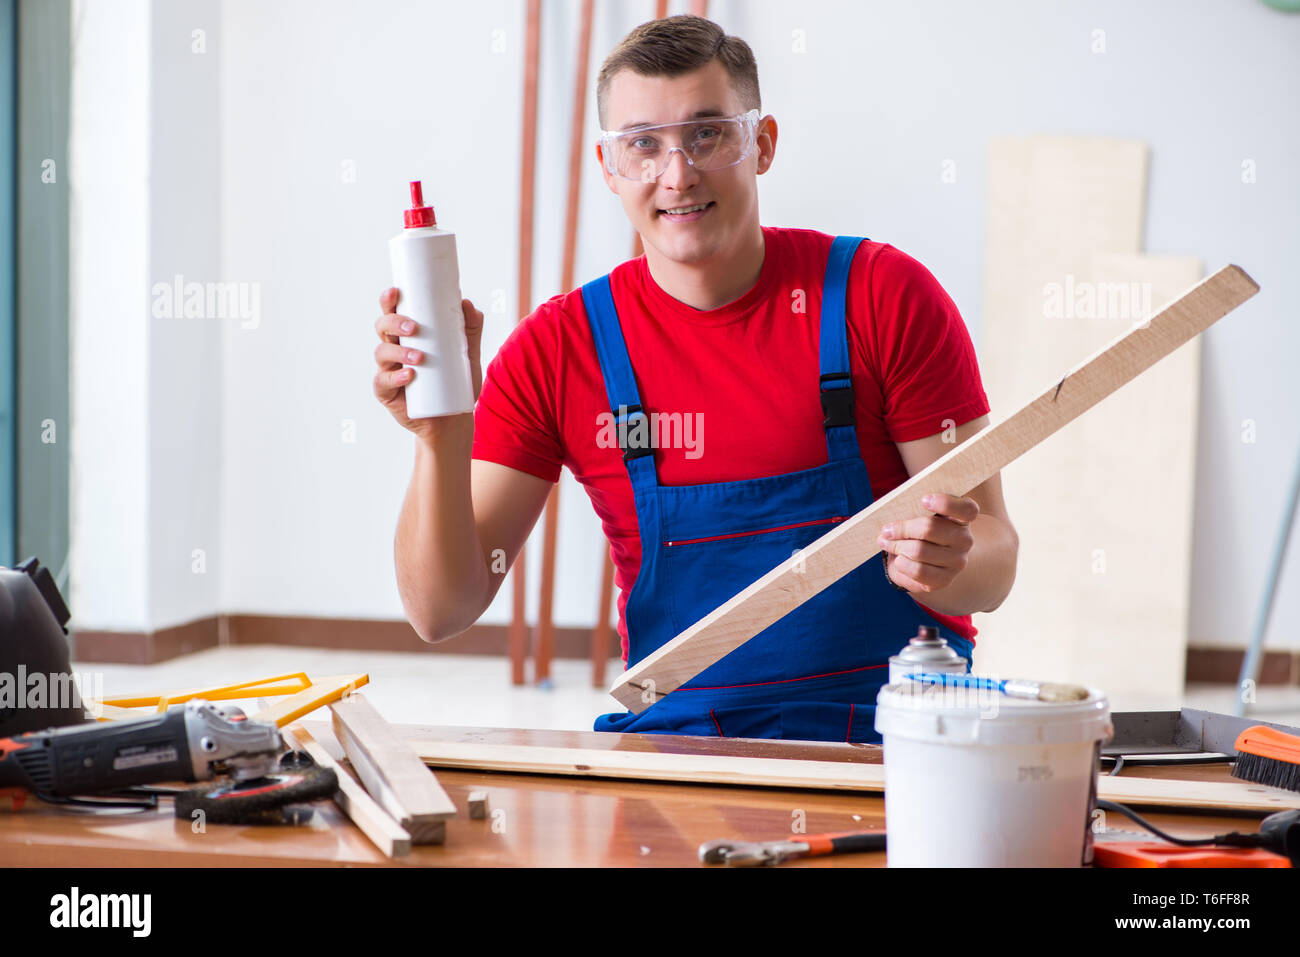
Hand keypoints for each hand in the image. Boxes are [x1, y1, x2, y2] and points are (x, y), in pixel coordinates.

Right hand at [373, 288, 484, 442]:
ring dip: (399, 351)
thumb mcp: (468, 355)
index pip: (394, 312)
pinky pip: (383, 381)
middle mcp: (394, 349)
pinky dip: (395, 377)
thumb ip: (470, 330)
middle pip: (382, 327)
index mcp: (408, 336)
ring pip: (382, 352)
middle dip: (394, 322)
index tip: (396, 291)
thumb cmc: (457, 384)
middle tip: (415, 327)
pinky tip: (408, 376)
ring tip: (420, 358)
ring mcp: (388, 370)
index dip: (389, 300)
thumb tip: (467, 303)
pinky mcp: (387, 393)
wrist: (454, 420)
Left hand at [877, 493, 978, 593]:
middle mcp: (965, 540)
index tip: (923, 500)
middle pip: (930, 528)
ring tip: (887, 543)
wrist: (926, 562)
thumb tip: (893, 521)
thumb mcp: (920, 517)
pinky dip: (902, 564)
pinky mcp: (944, 580)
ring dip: (897, 546)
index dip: (946, 503)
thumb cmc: (920, 532)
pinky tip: (898, 559)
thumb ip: (913, 511)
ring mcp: (957, 562)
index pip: (966, 509)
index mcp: (963, 518)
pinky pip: (918, 571)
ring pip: (919, 550)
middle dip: (902, 528)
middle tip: (886, 530)